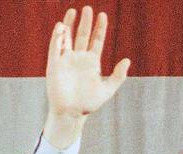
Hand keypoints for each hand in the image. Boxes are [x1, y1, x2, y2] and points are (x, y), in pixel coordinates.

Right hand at [45, 7, 129, 128]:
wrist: (71, 114)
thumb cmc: (89, 103)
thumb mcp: (107, 89)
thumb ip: (118, 76)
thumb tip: (127, 60)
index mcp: (92, 62)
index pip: (96, 40)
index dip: (100, 28)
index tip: (103, 15)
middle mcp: (79, 58)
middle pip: (83, 35)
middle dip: (85, 22)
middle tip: (88, 8)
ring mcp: (66, 60)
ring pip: (67, 37)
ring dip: (69, 24)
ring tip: (73, 11)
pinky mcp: (54, 65)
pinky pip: (55, 48)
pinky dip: (57, 37)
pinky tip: (61, 27)